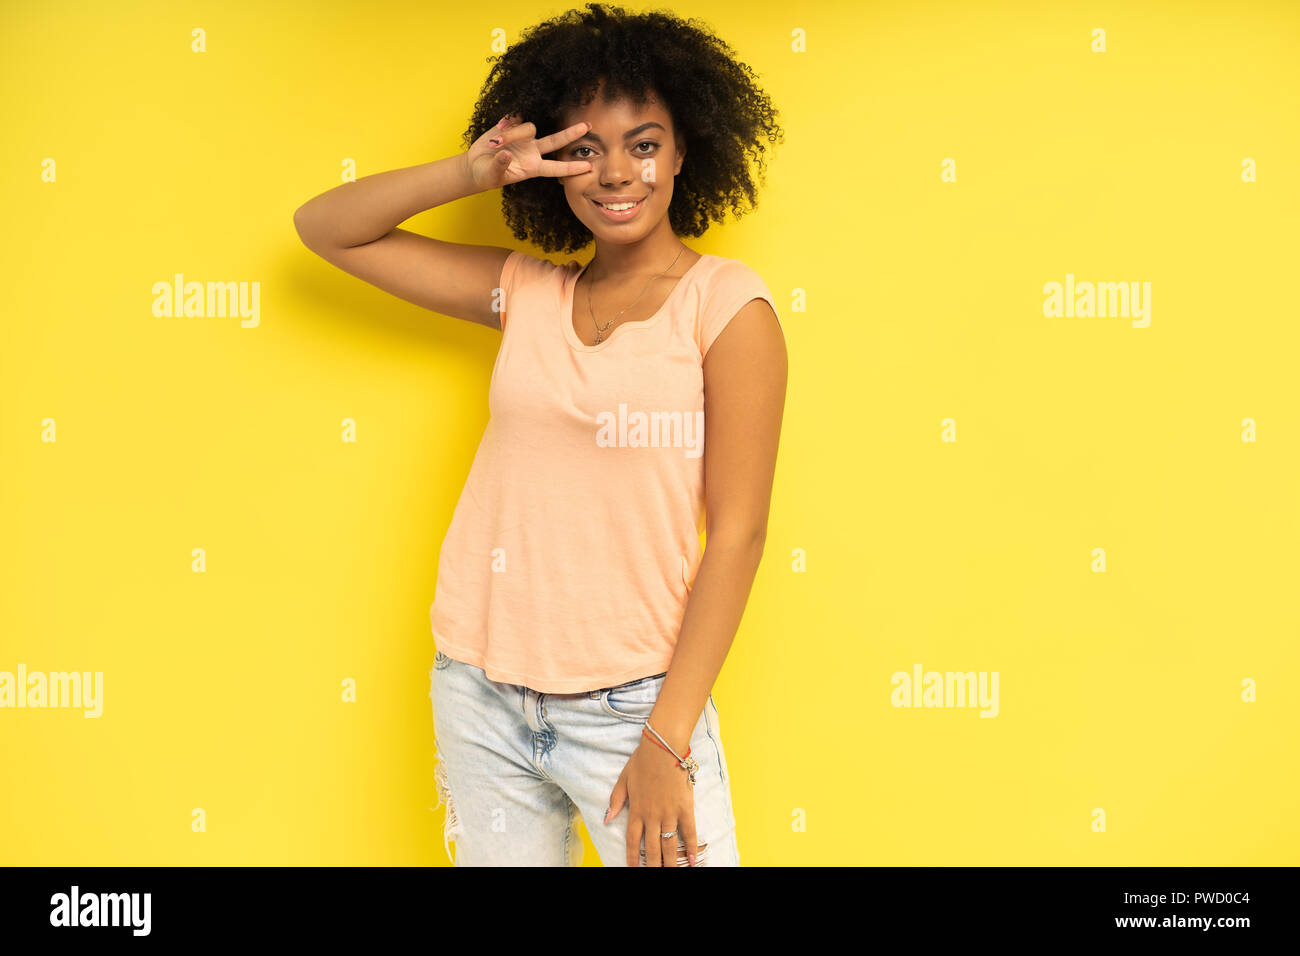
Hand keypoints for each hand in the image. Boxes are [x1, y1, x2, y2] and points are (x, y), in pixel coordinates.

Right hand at [465, 113, 593, 190]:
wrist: (475, 165)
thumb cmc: (487, 175)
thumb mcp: (493, 175)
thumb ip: (500, 166)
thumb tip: (507, 154)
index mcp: (532, 167)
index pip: (555, 168)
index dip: (571, 168)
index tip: (588, 167)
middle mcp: (533, 151)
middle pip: (556, 141)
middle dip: (571, 134)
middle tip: (587, 126)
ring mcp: (524, 138)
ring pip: (529, 128)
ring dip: (513, 134)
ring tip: (494, 143)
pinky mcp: (513, 125)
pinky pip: (516, 118)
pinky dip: (507, 123)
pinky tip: (497, 129)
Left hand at [605, 736, 698, 865]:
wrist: (663, 747)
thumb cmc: (642, 761)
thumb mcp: (623, 779)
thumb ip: (615, 801)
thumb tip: (606, 820)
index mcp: (636, 809)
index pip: (633, 840)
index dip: (632, 857)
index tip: (632, 869)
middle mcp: (652, 815)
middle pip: (652, 848)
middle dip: (652, 866)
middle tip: (653, 875)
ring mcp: (669, 813)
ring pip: (669, 845)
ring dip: (670, 862)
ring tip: (671, 872)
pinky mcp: (685, 808)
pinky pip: (689, 832)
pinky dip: (691, 847)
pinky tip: (691, 861)